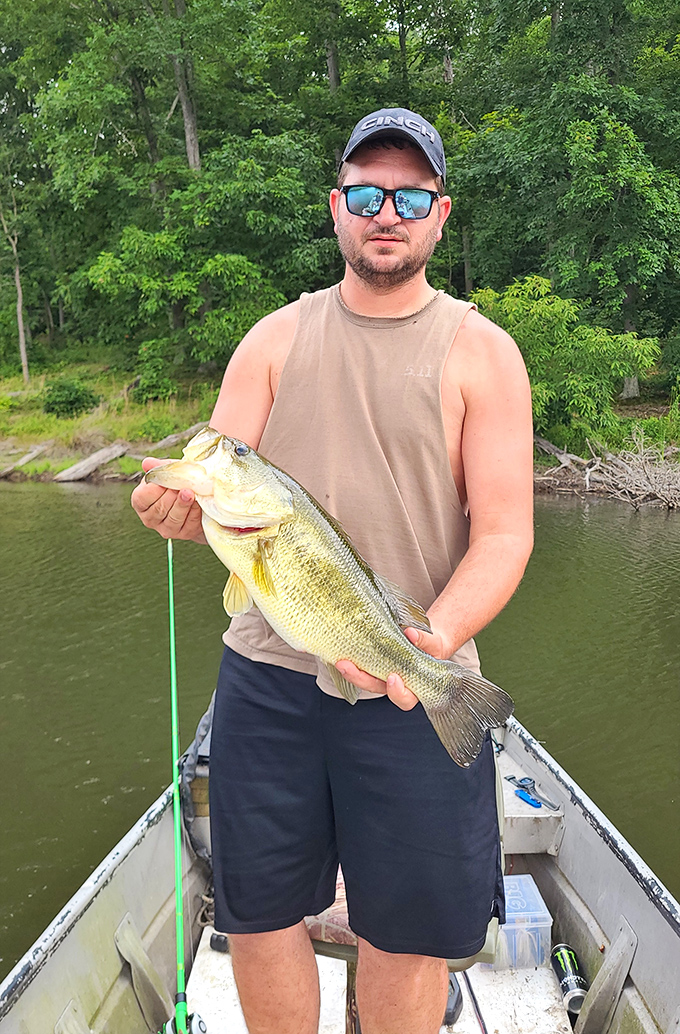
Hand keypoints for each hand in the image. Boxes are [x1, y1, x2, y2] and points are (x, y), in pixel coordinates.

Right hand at [130, 457, 206, 542]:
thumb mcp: (169, 471)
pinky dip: (194, 512)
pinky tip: (198, 502)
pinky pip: (188, 523)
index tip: (164, 480)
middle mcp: (150, 518)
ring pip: (173, 518)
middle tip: (181, 485)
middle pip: (158, 509)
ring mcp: (166, 529)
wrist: (198, 495)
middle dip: (171, 496)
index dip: (154, 489)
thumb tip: (147, 463)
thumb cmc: (178, 482)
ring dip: (183, 504)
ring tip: (190, 493)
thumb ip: (158, 467)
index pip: (141, 498)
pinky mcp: (184, 533)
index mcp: (141, 502)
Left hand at [336, 626, 451, 710]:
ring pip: (364, 679)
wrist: (425, 641)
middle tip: (347, 666)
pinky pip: (360, 667)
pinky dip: (351, 661)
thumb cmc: (432, 648)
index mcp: (414, 687)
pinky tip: (340, 651)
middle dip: (360, 679)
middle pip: (376, 688)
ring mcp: (381, 675)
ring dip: (351, 672)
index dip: (397, 692)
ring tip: (340, 661)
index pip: (405, 699)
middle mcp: (394, 685)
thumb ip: (425, 641)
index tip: (393, 677)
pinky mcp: (372, 665)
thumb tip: (411, 634)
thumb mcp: (434, 644)